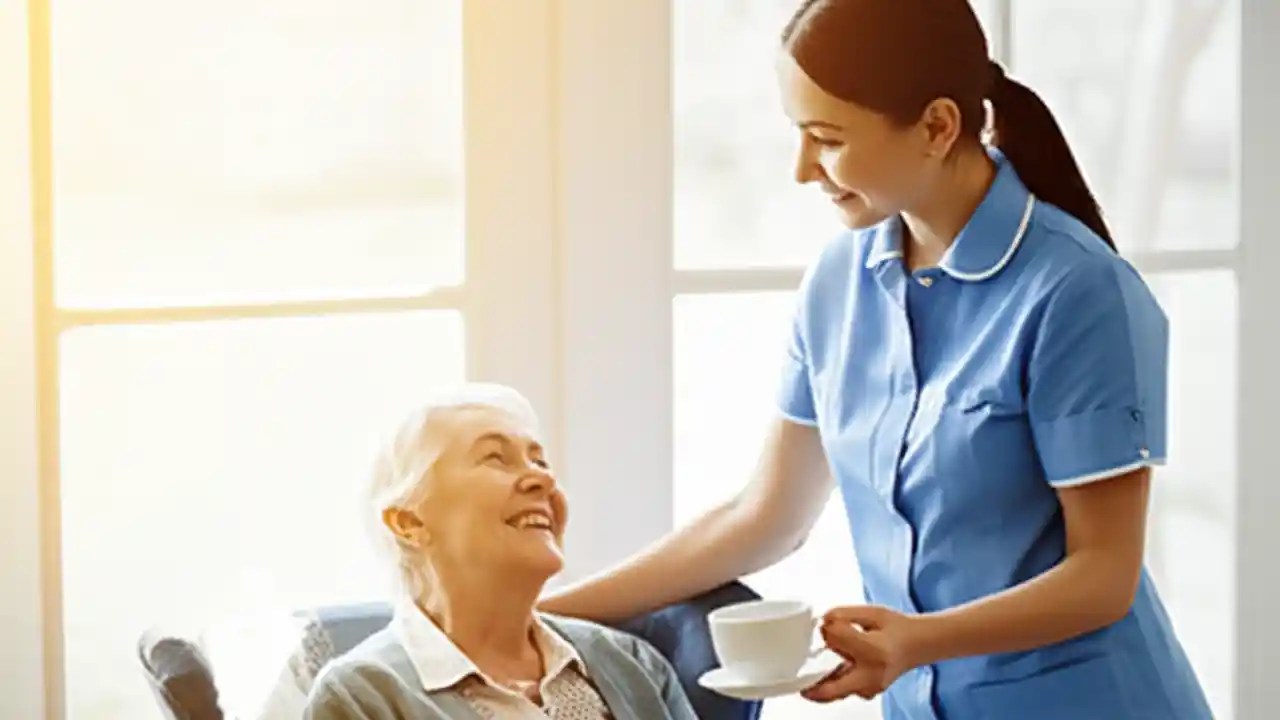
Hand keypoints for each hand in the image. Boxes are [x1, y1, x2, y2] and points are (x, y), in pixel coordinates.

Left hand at [801, 605, 925, 702]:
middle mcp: (872, 674)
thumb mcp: (872, 612)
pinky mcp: (868, 692)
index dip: (827, 628)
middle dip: (808, 683)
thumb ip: (844, 615)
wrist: (918, 644)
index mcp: (874, 650)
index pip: (837, 640)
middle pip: (831, 688)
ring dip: (818, 683)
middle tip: (793, 675)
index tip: (826, 622)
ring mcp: (871, 687)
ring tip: (807, 669)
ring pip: (835, 693)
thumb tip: (822, 623)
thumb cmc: (896, 627)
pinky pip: (843, 691)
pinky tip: (823, 672)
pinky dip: (830, 683)